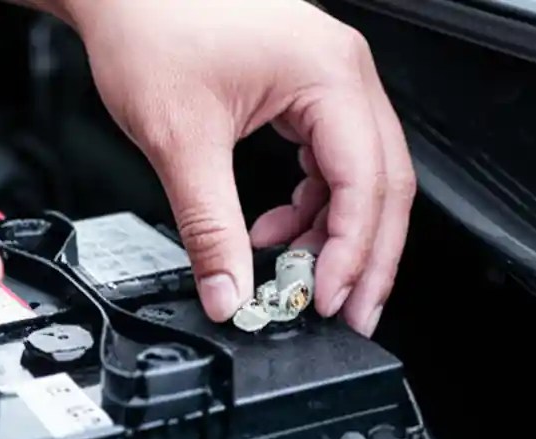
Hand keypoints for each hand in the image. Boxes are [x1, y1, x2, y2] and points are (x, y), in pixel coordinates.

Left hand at [63, 0, 414, 334]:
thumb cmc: (151, 26)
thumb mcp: (180, 142)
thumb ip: (209, 229)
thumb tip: (229, 293)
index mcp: (329, 75)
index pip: (368, 184)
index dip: (352, 254)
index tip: (327, 300)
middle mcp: (342, 71)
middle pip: (384, 183)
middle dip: (365, 257)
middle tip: (347, 312)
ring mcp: (327, 77)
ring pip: (360, 175)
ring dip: (334, 234)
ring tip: (297, 276)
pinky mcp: (303, 87)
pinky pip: (329, 159)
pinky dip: (310, 205)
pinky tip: (274, 231)